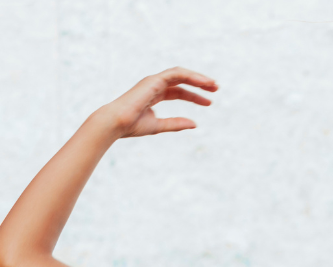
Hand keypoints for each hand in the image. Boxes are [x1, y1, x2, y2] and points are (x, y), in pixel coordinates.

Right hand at [99, 67, 217, 138]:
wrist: (116, 123)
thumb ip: (176, 123)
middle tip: (216, 89)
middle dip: (200, 84)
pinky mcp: (154, 79)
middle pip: (182, 81)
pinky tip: (202, 82)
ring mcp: (154, 81)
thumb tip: (195, 124)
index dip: (194, 96)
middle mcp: (154, 85)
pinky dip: (190, 76)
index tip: (209, 102)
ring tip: (213, 85)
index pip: (178, 92)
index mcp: (154, 95)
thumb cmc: (131, 126)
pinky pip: (176, 73)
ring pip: (181, 74)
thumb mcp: (159, 126)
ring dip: (198, 78)